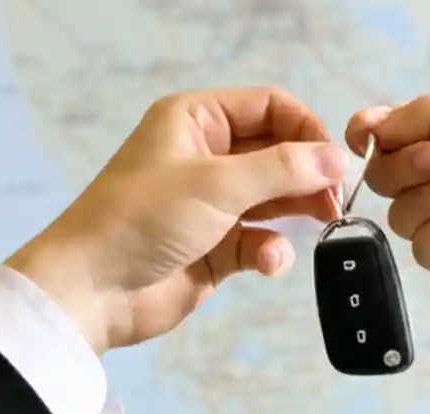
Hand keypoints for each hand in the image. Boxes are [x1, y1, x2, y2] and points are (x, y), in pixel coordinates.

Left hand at [5, 86, 348, 353]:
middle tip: (336, 199)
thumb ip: (283, 169)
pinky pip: (262, 241)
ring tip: (323, 222)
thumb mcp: (216, 183)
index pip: (270, 107)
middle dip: (309, 174)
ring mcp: (212, 204)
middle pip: (279, 153)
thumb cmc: (139, 220)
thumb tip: (337, 158)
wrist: (92, 291)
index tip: (336, 160)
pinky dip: (272, 250)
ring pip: (275, 198)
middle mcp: (205, 156)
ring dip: (298, 210)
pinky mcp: (217, 248)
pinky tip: (268, 261)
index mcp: (196, 120)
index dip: (307, 129)